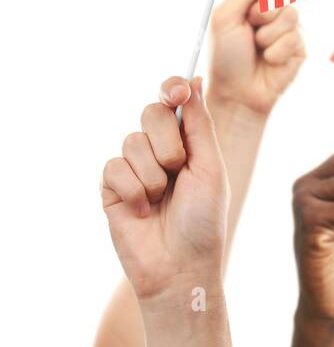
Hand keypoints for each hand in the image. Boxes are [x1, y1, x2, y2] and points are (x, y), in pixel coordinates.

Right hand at [100, 78, 228, 302]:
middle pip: (150, 113)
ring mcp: (133, 168)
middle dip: (168, 141)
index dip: (172, 89)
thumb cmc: (203, 219)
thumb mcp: (210, 167)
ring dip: (153, 173)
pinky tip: (141, 211)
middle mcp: (158, 149)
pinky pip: (114, 168)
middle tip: (177, 169)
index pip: (172, 100)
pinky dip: (133, 190)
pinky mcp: (111, 188)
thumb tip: (195, 81)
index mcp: (187, 141)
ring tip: (161, 199)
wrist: (180, 265)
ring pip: (132, 141)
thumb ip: (200, 124)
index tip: (177, 93)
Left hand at [208, 0, 304, 117]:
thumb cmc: (224, 56)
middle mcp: (271, 10)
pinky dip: (276, 51)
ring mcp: (287, 28)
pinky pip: (294, 38)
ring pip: (290, 15)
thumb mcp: (226, 17)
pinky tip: (267, 61)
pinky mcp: (298, 47)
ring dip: (267, 34)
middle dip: (264, 8)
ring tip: (257, 48)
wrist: (236, 93)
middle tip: (250, 23)